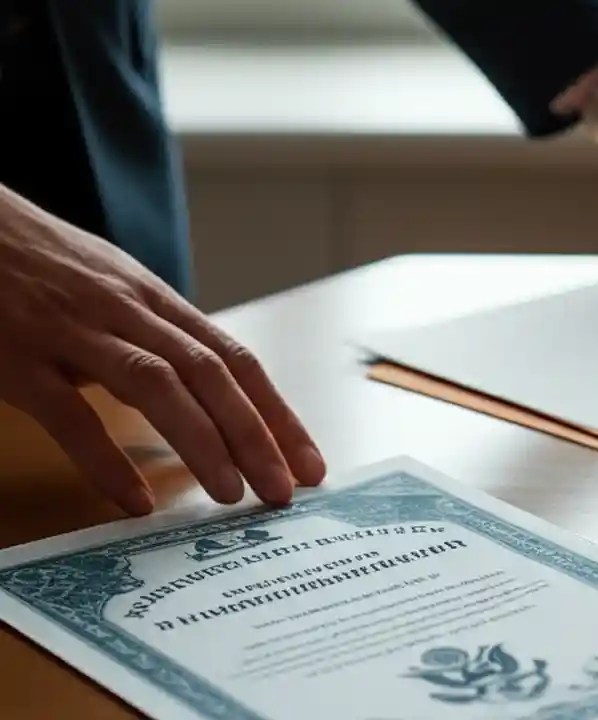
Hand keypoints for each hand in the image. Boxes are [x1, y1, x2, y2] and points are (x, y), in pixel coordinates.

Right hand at [0, 185, 324, 514]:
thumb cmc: (42, 264)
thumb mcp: (113, 288)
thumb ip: (158, 335)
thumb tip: (212, 393)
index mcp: (155, 299)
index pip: (234, 360)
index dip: (277, 413)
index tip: (309, 463)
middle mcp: (127, 311)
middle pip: (210, 374)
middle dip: (256, 435)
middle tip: (284, 491)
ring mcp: (73, 331)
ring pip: (155, 385)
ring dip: (202, 442)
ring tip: (233, 494)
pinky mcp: (17, 356)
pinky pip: (69, 413)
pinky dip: (105, 459)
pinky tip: (134, 500)